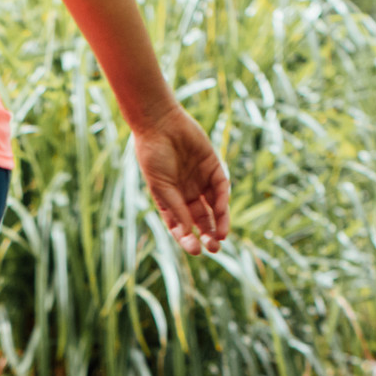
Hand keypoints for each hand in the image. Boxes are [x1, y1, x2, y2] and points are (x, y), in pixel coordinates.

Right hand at [132, 107, 230, 255]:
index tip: (194, 251)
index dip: (188, 239)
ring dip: (218, 222)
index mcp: (171, 200)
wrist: (159, 123)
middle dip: (207, 234)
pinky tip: (221, 211)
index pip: (182, 226)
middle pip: (201, 219)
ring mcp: (200, 180)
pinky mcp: (213, 166)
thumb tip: (187, 233)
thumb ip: (176, 209)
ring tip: (221, 236)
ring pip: (214, 207)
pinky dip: (222, 201)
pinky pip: (220, 187)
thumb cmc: (153, 156)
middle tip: (214, 248)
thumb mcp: (162, 187)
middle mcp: (187, 192)